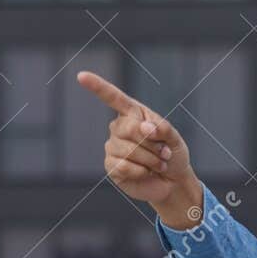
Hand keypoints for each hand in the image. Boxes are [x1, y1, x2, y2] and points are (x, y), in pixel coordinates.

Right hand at [77, 70, 204, 227]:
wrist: (172, 181)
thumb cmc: (172, 155)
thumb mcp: (175, 138)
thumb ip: (163, 129)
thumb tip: (145, 127)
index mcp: (132, 113)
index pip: (112, 97)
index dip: (97, 87)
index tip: (81, 76)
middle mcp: (118, 128)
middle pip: (128, 128)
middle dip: (152, 143)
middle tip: (164, 152)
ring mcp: (112, 147)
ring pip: (129, 151)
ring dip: (151, 159)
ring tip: (158, 164)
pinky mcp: (111, 166)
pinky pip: (124, 167)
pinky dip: (142, 171)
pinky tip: (146, 172)